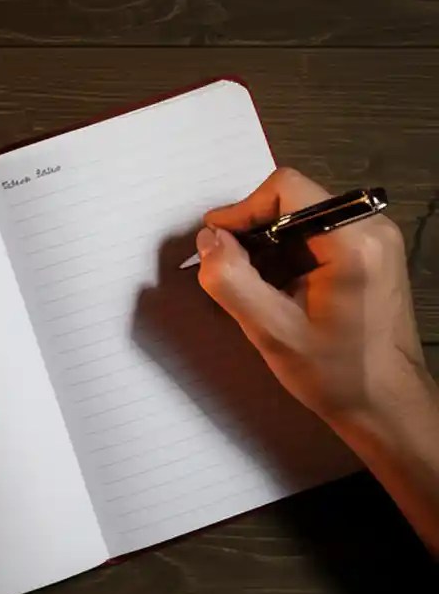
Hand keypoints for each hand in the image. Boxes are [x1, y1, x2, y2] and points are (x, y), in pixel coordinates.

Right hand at [194, 168, 438, 553]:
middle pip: (294, 198)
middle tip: (230, 267)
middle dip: (254, 228)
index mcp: (353, 242)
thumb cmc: (335, 374)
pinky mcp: (374, 252)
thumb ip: (232, 280)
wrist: (386, 404)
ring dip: (270, 242)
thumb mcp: (271, 331)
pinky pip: (319, 231)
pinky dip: (289, 251)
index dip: (242, 210)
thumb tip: (208, 239)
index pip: (286, 189)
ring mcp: (377, 239)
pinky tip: (279, 287)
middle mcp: (372, 229)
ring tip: (254, 283)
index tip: (216, 242)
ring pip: (304, 214)